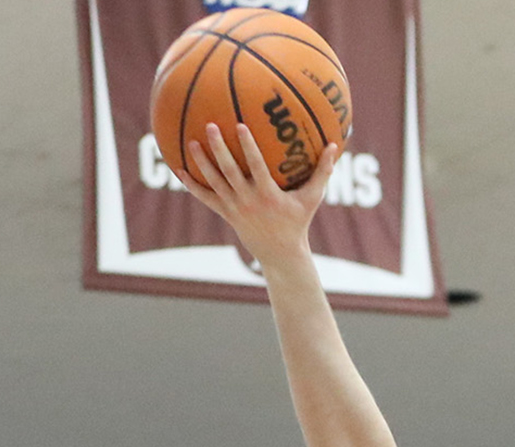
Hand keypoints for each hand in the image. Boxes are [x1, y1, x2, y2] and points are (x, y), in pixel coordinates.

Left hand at [184, 122, 341, 264]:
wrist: (279, 253)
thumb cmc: (297, 222)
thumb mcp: (312, 198)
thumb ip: (323, 171)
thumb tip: (335, 145)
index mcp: (267, 194)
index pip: (255, 166)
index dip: (247, 146)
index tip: (240, 125)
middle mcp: (248, 200)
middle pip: (228, 171)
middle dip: (218, 148)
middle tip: (209, 126)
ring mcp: (234, 207)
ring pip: (214, 182)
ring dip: (201, 163)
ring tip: (191, 143)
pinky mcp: (226, 213)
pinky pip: (205, 197)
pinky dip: (192, 185)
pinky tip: (179, 170)